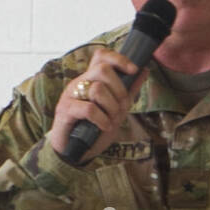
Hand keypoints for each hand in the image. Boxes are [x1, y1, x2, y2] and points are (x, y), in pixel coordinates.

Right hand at [49, 47, 146, 163]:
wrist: (73, 153)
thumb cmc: (93, 131)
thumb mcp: (116, 111)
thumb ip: (128, 91)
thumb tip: (144, 70)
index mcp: (90, 79)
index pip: (102, 56)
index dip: (118, 59)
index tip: (133, 70)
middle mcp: (79, 83)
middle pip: (102, 69)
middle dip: (119, 89)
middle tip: (121, 108)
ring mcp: (70, 95)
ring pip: (97, 88)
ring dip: (111, 107)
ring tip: (111, 120)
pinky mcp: (65, 111)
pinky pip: (89, 109)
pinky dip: (102, 119)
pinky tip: (105, 127)